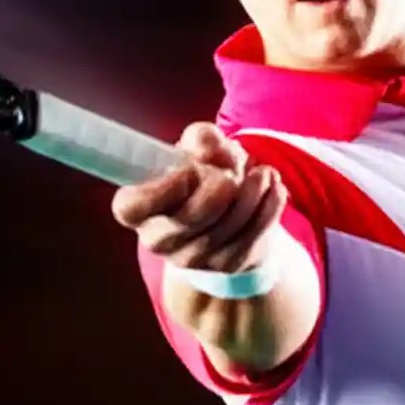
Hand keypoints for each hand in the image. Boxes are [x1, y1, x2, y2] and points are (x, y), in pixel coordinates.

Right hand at [112, 122, 287, 272]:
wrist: (227, 213)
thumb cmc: (202, 176)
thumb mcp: (198, 150)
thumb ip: (200, 139)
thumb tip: (208, 143)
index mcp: (138, 208)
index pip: (131, 208)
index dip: (160, 190)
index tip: (189, 171)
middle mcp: (159, 239)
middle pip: (187, 221)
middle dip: (215, 194)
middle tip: (230, 175)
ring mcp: (193, 258)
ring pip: (225, 229)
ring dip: (250, 195)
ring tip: (263, 173)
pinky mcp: (227, 265)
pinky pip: (252, 238)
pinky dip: (268, 209)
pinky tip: (274, 189)